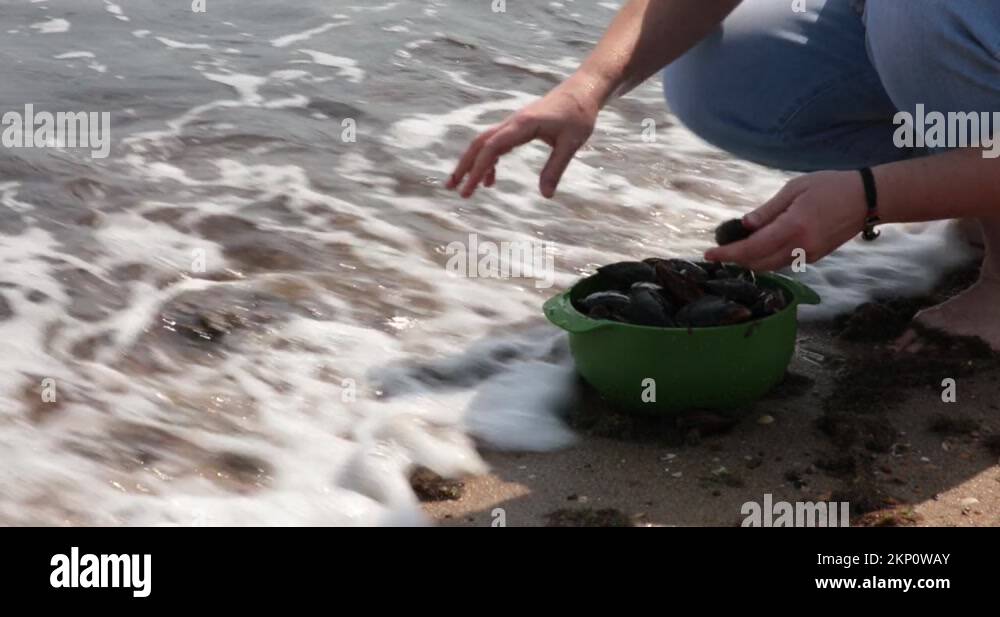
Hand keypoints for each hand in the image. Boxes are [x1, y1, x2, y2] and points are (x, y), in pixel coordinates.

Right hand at [447, 76, 600, 197]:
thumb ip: (556, 169)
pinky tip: (490, 180)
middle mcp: (512, 123)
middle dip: (464, 166)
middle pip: (479, 144)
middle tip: (451, 188)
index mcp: (522, 125)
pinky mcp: (518, 127)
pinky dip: (489, 162)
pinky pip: (496, 144)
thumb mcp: (571, 144)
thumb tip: (545, 196)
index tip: (468, 190)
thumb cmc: (579, 115)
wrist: (582, 91)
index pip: (491, 148)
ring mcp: (513, 124)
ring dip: (472, 164)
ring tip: (463, 187)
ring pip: (484, 143)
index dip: (477, 170)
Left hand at [704, 171, 867, 269]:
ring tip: (735, 248)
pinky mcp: (815, 257)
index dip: (728, 253)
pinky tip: (759, 247)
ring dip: (750, 261)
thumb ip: (768, 211)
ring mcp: (809, 255)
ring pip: (770, 266)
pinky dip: (766, 258)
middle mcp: (801, 247)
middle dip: (735, 259)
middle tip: (719, 250)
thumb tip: (744, 226)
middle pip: (758, 263)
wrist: (868, 199)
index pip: (752, 248)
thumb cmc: (831, 186)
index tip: (709, 254)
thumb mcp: (794, 189)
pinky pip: (783, 262)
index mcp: (794, 228)